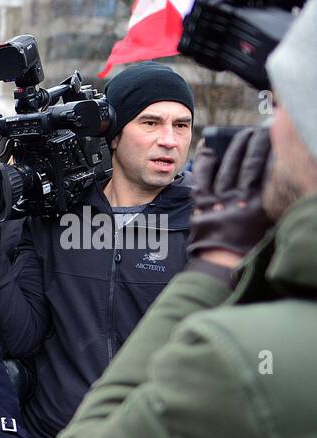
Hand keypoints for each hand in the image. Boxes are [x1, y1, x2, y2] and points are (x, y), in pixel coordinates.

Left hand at [187, 127, 272, 279]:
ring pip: (228, 166)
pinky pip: (203, 177)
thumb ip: (270, 199)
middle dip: (255, 142)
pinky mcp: (201, 204)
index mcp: (261, 205)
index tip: (277, 137)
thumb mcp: (267, 222)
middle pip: (249, 162)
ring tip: (242, 135)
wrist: (220, 265)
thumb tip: (276, 173)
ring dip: (235, 147)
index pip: (270, 169)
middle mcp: (241, 200)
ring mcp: (219, 200)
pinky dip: (206, 162)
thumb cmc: (248, 246)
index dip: (273, 150)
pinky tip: (209, 150)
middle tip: (259, 130)